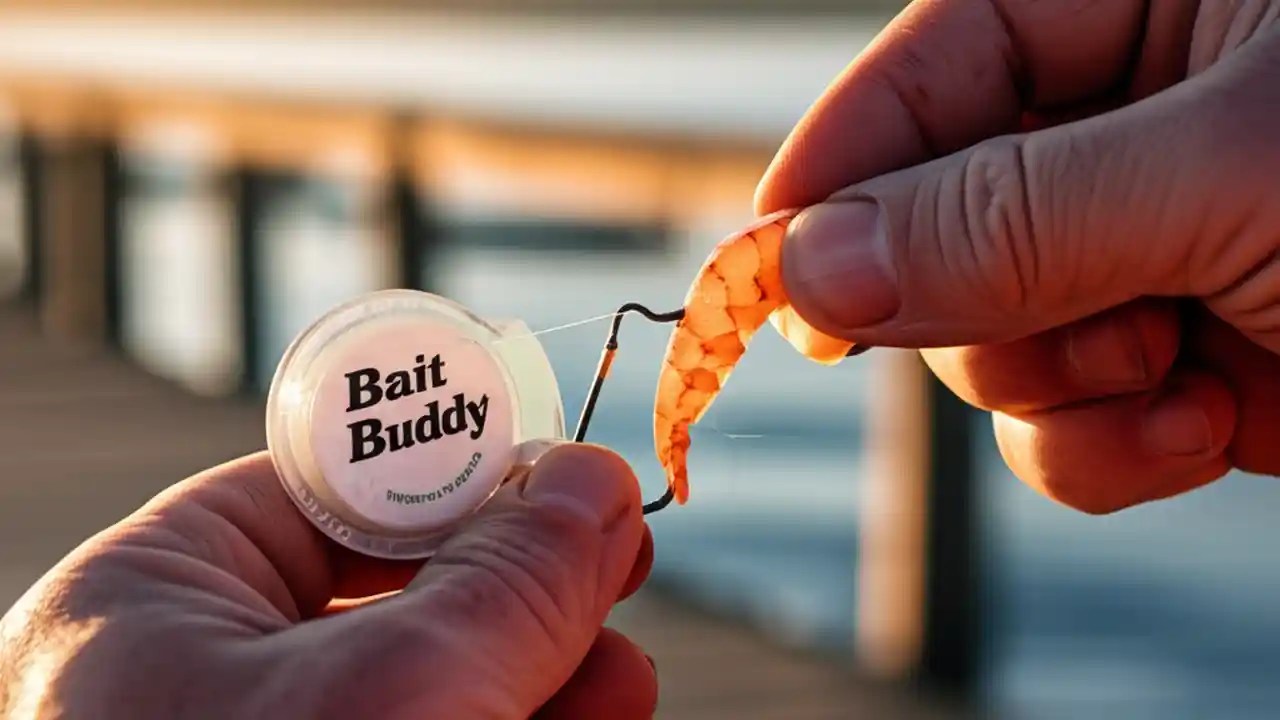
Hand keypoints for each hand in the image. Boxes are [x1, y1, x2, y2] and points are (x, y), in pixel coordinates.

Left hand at [0, 444, 656, 718]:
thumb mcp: (401, 692)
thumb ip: (507, 578)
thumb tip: (587, 479)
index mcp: (150, 610)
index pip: (317, 487)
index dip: (449, 468)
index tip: (558, 471)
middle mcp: (199, 685)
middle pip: (394, 585)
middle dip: (520, 580)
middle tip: (613, 557)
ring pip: (434, 679)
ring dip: (546, 664)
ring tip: (621, 667)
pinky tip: (603, 713)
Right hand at [759, 1, 1279, 513]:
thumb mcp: (1227, 178)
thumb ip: (1010, 217)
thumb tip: (814, 267)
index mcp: (1165, 8)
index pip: (949, 56)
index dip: (849, 149)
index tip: (771, 256)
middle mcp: (1143, 133)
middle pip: (940, 217)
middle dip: (978, 300)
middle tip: (1024, 325)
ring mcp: (1154, 259)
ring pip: (984, 337)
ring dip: (1051, 385)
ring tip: (1165, 370)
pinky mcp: (1176, 372)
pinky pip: (1056, 426)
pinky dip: (1102, 453)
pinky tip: (1202, 432)